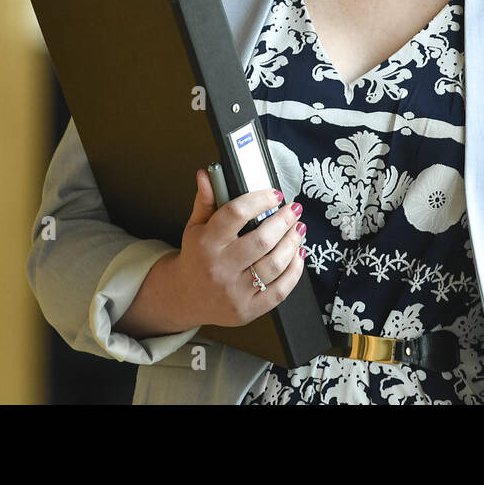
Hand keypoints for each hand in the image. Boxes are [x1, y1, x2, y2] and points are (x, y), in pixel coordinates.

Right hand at [174, 168, 306, 327]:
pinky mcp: (247, 310)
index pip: (235, 214)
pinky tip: (298, 255)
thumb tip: (207, 174)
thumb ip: (206, 200)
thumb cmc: (196, 257)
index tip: (275, 194)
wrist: (185, 297)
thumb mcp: (196, 226)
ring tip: (298, 229)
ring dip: (293, 243)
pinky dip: (294, 271)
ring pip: (274, 265)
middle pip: (261, 241)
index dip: (259, 200)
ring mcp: (234, 292)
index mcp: (206, 243)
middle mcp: (220, 268)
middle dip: (284, 221)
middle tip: (294, 210)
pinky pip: (279, 290)